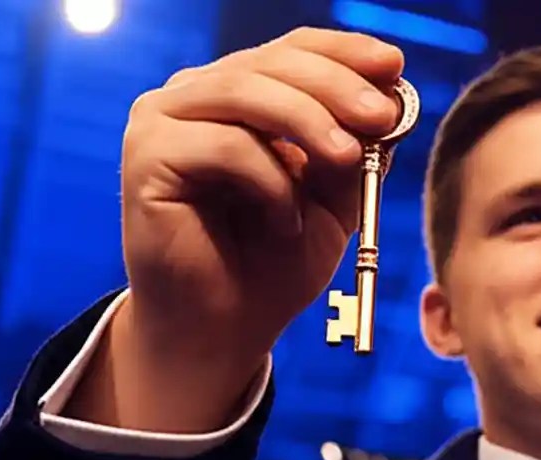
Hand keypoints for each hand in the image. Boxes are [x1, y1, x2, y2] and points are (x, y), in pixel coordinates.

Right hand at [64, 29, 403, 431]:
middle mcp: (196, 96)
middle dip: (335, 85)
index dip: (344, 52)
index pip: (293, 50)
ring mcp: (163, 121)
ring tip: (349, 158)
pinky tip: (286, 220)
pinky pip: (223, 146)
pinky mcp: (146, 156)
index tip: (394, 66)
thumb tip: (391, 102)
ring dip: (309, 121)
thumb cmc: (274, 263)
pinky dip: (269, 180)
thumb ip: (356, 150)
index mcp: (240, 95)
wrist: (226, 328)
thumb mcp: (334, 201)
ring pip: (245, 92)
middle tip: (381, 115)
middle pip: (271, 64)